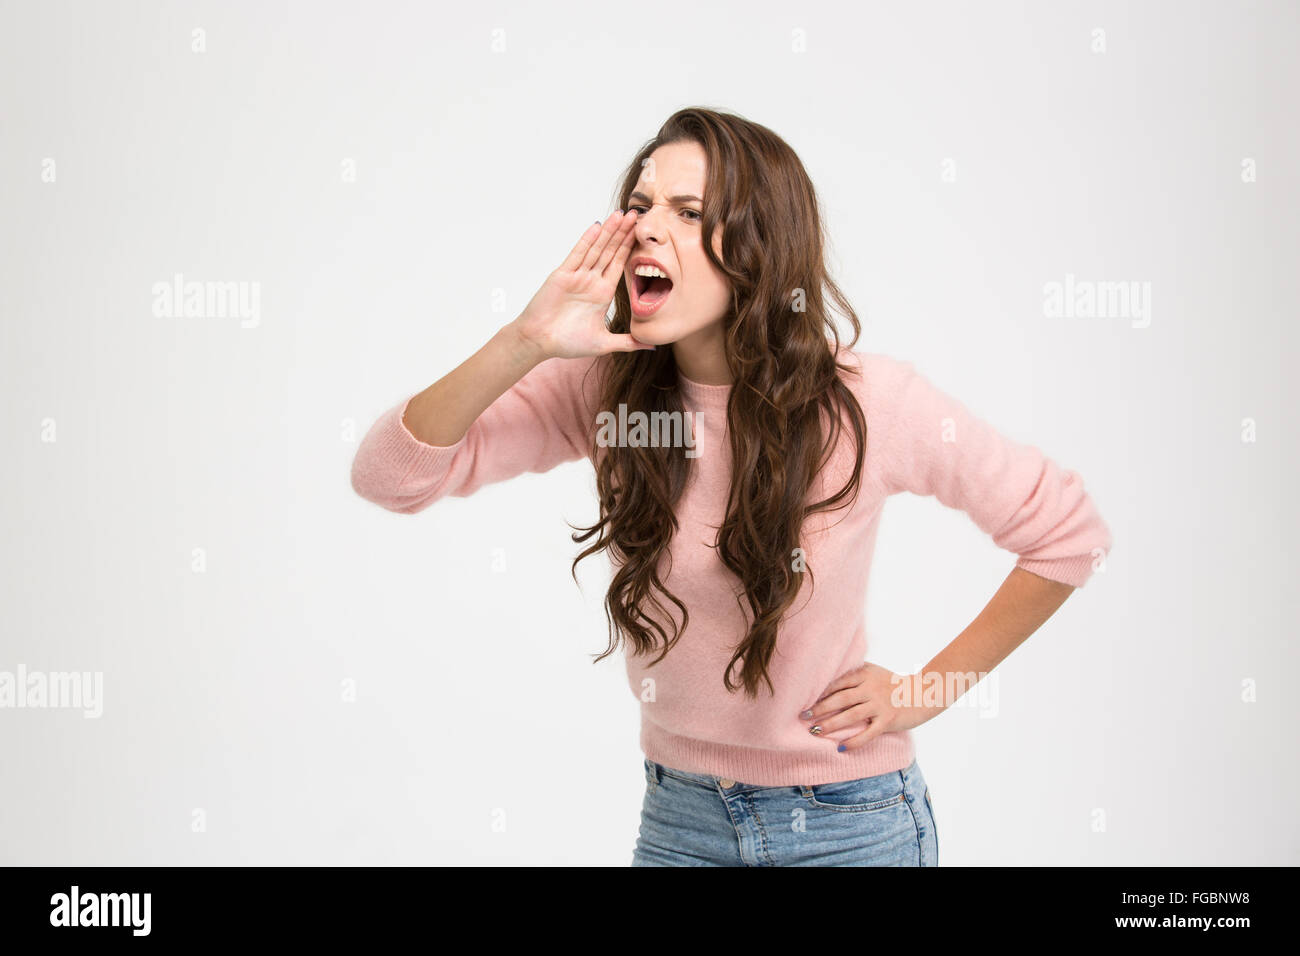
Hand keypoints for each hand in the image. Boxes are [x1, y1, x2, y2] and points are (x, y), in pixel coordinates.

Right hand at [511, 210, 654, 360]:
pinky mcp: (563, 275)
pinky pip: (577, 254)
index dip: (631, 249)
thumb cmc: (567, 343)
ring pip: (596, 249)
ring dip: (608, 232)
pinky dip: (587, 241)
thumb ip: (628, 342)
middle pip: (610, 252)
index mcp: (602, 293)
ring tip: (621, 214)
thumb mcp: (604, 343)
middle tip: (638, 214)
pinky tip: (597, 227)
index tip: (644, 234)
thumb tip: (651, 345)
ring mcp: (577, 276)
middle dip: (623, 233)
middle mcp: (591, 281)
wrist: (540, 342)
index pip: (619, 265)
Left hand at [800, 662, 943, 751]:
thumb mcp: (875, 672)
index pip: (837, 683)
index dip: (819, 692)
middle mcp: (870, 688)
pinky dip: (854, 742)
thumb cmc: (895, 684)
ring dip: (831, 725)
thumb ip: (855, 673)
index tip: (803, 699)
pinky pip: (867, 734)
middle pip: (840, 699)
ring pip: (850, 716)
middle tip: (803, 717)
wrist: (924, 692)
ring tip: (816, 731)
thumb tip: (828, 677)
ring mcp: (880, 705)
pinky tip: (841, 748)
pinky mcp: (888, 721)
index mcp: (865, 674)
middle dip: (819, 708)